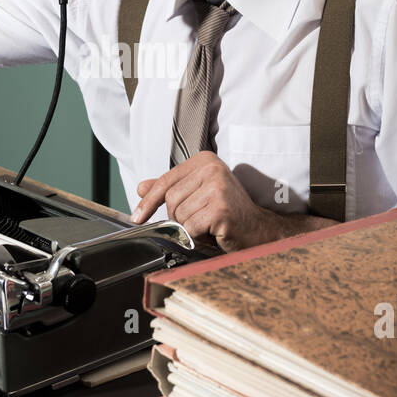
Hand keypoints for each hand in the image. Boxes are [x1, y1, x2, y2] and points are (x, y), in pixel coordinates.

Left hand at [132, 151, 333, 252]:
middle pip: (171, 199)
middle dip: (178, 217)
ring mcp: (218, 187)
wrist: (259, 230)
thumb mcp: (198, 195)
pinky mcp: (220, 208)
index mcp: (205, 160)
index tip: (137, 216)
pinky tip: (214, 232)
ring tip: (209, 226)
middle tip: (198, 222)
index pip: (166, 180)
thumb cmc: (228, 212)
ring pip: (179, 214)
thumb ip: (171, 188)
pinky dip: (198, 236)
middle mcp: (212, 168)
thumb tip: (140, 187)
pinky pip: (191, 227)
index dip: (149, 201)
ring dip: (190, 228)